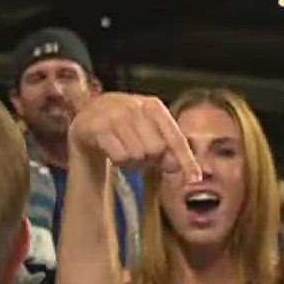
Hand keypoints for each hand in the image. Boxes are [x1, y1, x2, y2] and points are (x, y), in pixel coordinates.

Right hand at [67, 93, 202, 181]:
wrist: (88, 120)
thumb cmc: (124, 129)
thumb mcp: (148, 134)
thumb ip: (167, 150)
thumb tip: (178, 167)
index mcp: (153, 105)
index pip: (175, 137)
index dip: (186, 160)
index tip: (195, 178)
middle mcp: (134, 106)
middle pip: (156, 150)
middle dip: (149, 159)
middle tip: (139, 155)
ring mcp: (113, 115)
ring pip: (137, 155)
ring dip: (131, 161)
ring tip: (124, 151)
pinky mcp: (96, 126)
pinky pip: (118, 156)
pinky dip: (118, 161)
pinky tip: (112, 151)